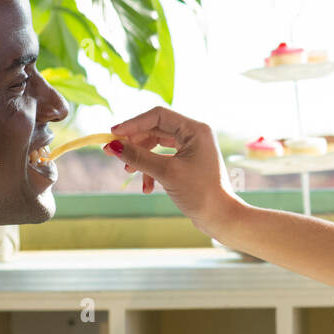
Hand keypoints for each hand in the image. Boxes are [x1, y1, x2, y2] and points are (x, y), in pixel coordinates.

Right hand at [105, 108, 240, 233]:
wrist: (221, 217)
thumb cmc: (200, 193)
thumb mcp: (165, 172)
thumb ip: (138, 157)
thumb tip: (112, 146)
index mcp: (195, 130)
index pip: (158, 116)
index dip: (133, 123)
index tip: (113, 135)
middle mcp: (195, 135)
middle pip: (155, 129)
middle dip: (134, 143)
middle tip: (113, 154)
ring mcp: (192, 148)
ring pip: (157, 146)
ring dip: (141, 159)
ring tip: (129, 172)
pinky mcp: (188, 163)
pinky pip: (163, 159)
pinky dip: (152, 170)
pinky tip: (147, 188)